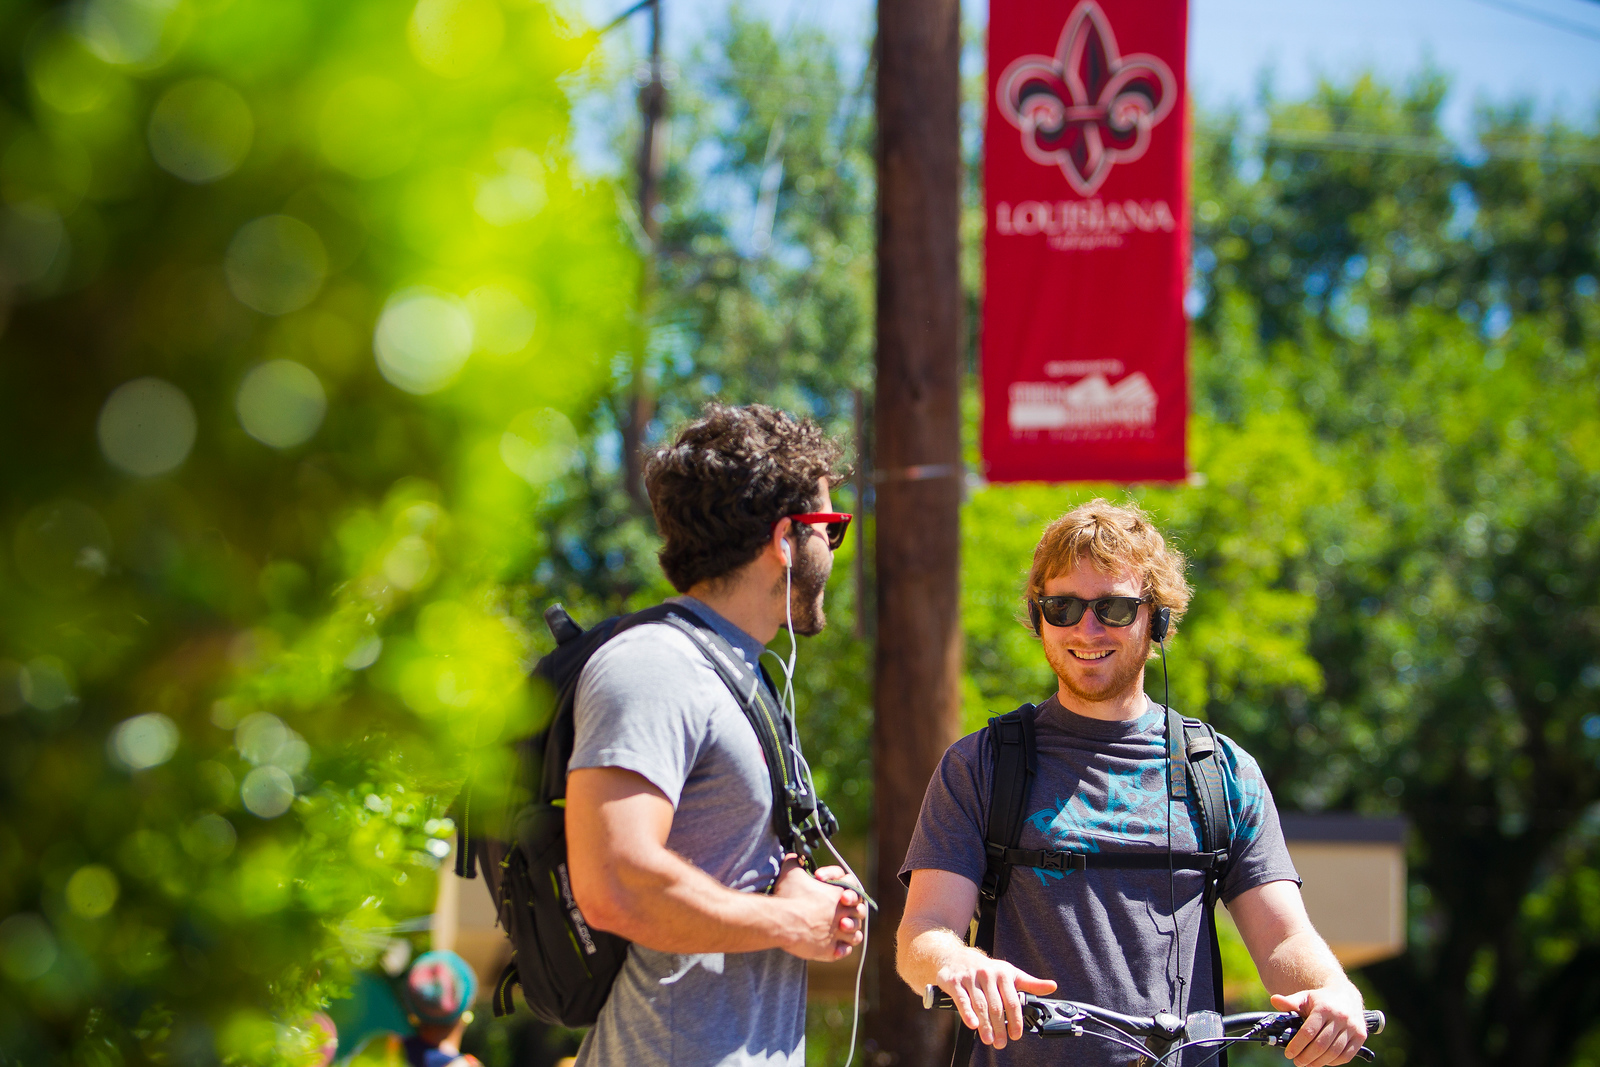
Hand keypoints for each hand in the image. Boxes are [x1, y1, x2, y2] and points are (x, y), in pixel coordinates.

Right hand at [772, 862, 866, 961]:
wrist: (783, 921)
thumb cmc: (789, 896)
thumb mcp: (791, 871)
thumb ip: (795, 861)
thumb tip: (794, 856)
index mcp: (839, 894)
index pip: (854, 886)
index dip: (846, 885)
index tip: (831, 887)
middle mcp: (843, 914)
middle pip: (859, 912)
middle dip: (851, 910)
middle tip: (839, 910)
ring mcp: (838, 933)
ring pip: (855, 934)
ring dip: (850, 931)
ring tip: (841, 929)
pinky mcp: (830, 950)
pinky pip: (844, 951)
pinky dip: (842, 949)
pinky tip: (835, 947)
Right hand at [936, 949, 1056, 1049]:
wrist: (955, 956)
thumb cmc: (986, 969)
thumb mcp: (1010, 973)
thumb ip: (1030, 984)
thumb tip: (1052, 986)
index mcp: (1003, 974)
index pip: (1012, 1001)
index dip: (1016, 1020)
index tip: (1016, 1035)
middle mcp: (987, 974)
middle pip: (996, 1006)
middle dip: (1000, 1027)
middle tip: (1001, 1043)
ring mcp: (970, 978)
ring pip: (980, 1005)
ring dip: (985, 1025)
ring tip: (989, 1039)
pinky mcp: (954, 982)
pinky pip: (962, 1000)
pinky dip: (967, 1013)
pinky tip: (972, 1024)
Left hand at [1272, 986, 1367, 1066]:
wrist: (1345, 994)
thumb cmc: (1321, 999)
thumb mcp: (1304, 997)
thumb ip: (1289, 1002)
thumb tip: (1274, 1000)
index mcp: (1324, 1008)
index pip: (1308, 1032)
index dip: (1297, 1045)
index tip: (1289, 1054)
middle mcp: (1340, 1017)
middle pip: (1321, 1044)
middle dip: (1307, 1056)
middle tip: (1297, 1062)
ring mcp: (1352, 1027)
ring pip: (1334, 1052)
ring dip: (1319, 1062)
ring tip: (1308, 1064)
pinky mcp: (1361, 1035)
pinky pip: (1347, 1055)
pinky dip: (1334, 1062)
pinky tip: (1324, 1062)